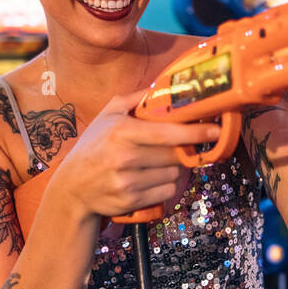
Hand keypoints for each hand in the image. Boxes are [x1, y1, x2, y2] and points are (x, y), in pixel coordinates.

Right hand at [53, 91, 221, 217]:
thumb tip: (163, 86)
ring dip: (172, 168)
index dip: (195, 132)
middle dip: (181, 150)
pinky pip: (166, 191)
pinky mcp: (132, 201)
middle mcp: (124, 158)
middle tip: (174, 146)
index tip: (215, 130)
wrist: (71, 188)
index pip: (167, 133)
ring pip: (174, 174)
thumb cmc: (93, 146)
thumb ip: (134, 98)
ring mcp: (128, 182)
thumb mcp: (107, 115)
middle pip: (175, 155)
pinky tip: (147, 179)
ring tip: (151, 163)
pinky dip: (164, 184)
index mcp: (121, 132)